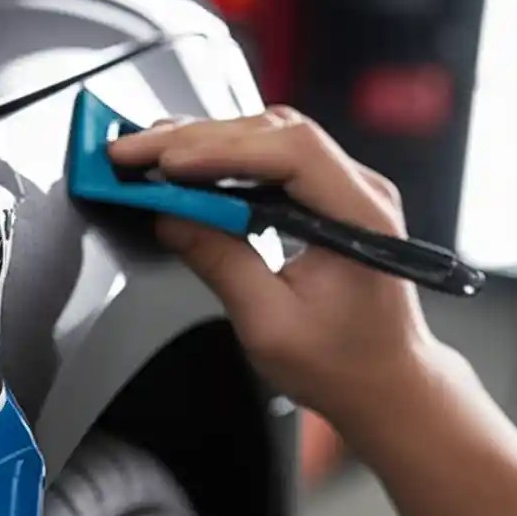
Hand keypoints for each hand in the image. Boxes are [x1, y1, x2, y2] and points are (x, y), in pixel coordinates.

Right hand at [108, 107, 457, 427]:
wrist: (384, 382)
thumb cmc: (342, 364)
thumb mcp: (270, 325)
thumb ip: (221, 263)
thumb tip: (170, 218)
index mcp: (359, 218)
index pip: (292, 153)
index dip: (222, 150)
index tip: (166, 163)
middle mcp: (357, 190)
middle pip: (273, 134)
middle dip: (196, 139)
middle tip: (132, 152)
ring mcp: (342, 187)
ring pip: (267, 137)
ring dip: (203, 142)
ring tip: (147, 152)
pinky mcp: (321, 195)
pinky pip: (268, 157)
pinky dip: (219, 157)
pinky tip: (182, 165)